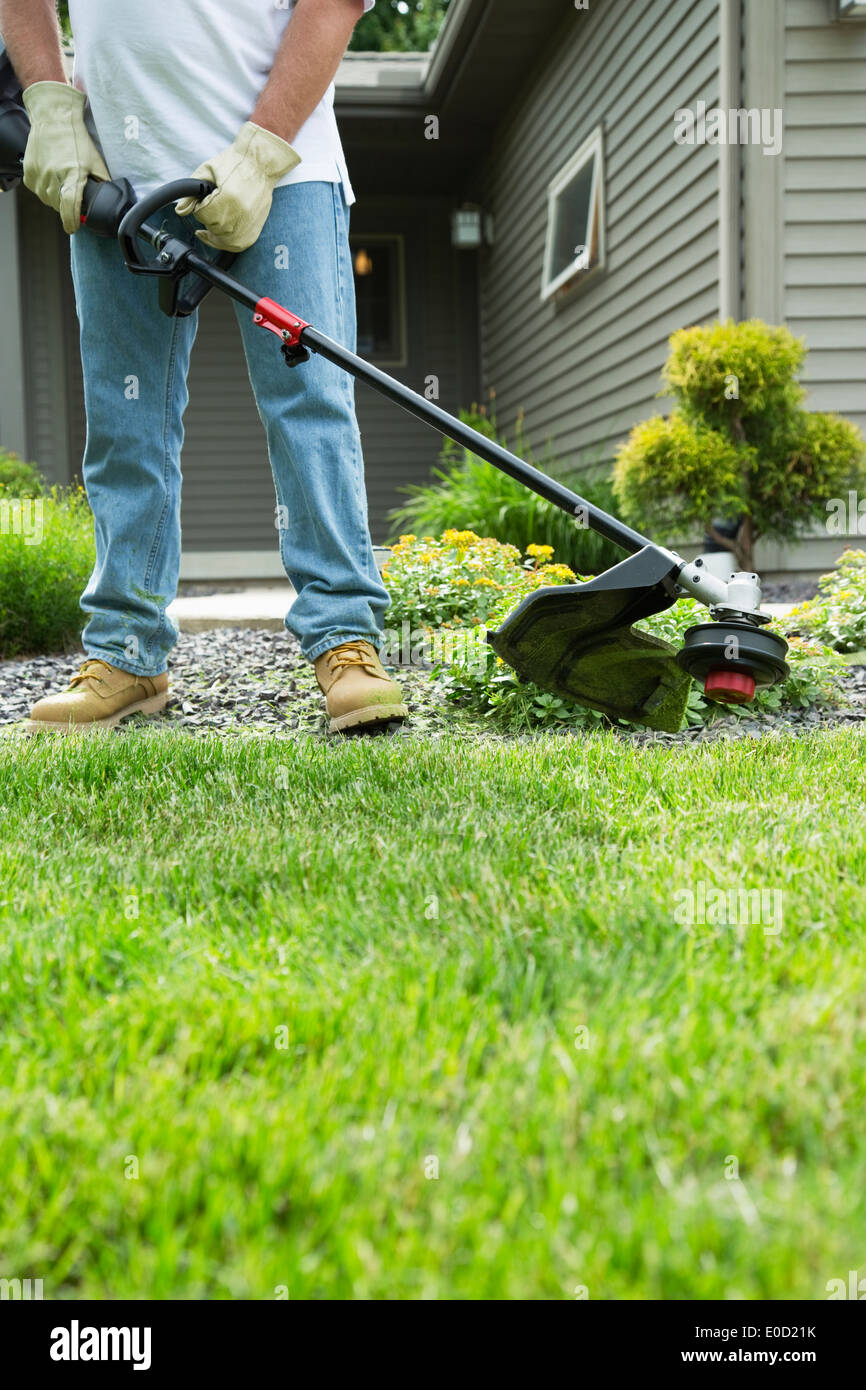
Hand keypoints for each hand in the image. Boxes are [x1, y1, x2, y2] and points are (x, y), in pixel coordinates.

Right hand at [22, 81, 109, 235]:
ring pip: (46, 198)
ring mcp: (39, 173)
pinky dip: (44, 188)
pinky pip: (36, 189)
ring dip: (55, 198)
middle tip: (71, 196)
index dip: (72, 221)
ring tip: (61, 183)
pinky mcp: (29, 170)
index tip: (73, 227)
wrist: (54, 118)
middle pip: (59, 205)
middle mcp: (53, 175)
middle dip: (66, 206)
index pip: (70, 207)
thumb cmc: (76, 138)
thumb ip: (102, 182)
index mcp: (73, 174)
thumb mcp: (96, 162)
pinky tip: (51, 177)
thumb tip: (109, 199)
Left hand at [176, 122, 300, 252]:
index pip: (201, 214)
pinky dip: (226, 240)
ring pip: (221, 240)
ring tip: (218, 214)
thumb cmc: (235, 164)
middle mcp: (239, 216)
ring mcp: (248, 227)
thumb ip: (190, 192)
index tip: (205, 197)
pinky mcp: (253, 233)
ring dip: (215, 229)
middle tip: (215, 202)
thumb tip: (180, 211)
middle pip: (211, 227)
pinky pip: (234, 245)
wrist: (261, 164)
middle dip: (208, 216)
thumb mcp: (207, 171)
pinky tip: (223, 229)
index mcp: (228, 199)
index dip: (199, 205)